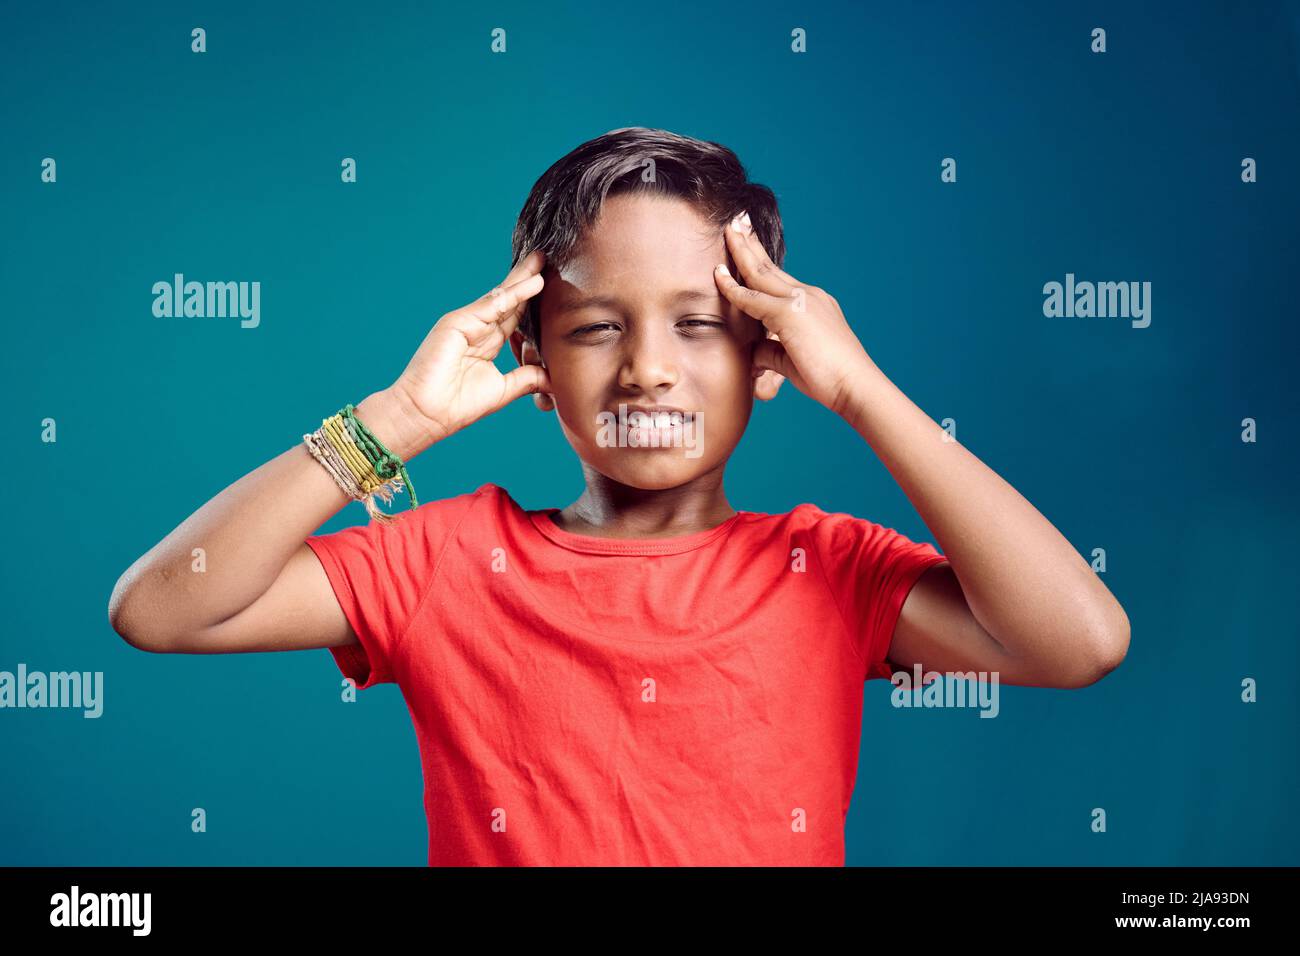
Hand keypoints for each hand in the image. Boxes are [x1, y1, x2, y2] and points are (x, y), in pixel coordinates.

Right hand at [391, 250, 551, 444]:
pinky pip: (493, 305)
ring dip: (523, 278)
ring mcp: (467, 323)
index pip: (514, 316)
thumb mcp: (503, 389)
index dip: (532, 301)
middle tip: (547, 259)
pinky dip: (515, 293)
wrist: (427, 414)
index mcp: (486, 343)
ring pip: (502, 297)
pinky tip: (533, 282)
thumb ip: (527, 379)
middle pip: (509, 300)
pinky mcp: (458, 322)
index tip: (553, 286)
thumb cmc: (458, 406)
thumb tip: (554, 379)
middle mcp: (477, 329)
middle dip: (527, 280)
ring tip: (542, 260)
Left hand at [713, 212, 873, 418]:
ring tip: (728, 229)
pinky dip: (733, 288)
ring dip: (741, 250)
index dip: (761, 260)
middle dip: (750, 243)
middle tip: (736, 221)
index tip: (749, 244)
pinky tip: (718, 275)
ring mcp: (800, 301)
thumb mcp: (794, 360)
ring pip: (761, 272)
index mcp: (813, 303)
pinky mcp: (790, 314)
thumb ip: (771, 351)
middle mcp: (808, 295)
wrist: (856, 386)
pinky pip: (753, 299)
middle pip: (769, 265)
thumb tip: (752, 352)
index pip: (780, 278)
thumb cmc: (830, 380)